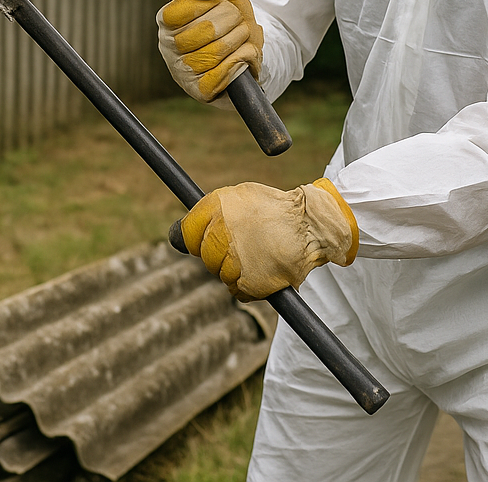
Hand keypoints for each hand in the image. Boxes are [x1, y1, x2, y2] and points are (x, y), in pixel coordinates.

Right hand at [157, 0, 263, 102]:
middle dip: (234, 21)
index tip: (222, 4)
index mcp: (167, 20)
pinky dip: (242, 60)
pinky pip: (223, 74)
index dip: (216, 4)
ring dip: (242, 40)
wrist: (249, 45)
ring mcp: (181, 72)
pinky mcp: (199, 91)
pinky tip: (244, 56)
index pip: (189, 8)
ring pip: (217, 52)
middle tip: (238, 22)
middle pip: (208, 29)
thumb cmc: (231, 16)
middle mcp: (167, 47)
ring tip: (242, 38)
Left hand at [179, 179, 357, 300]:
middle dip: (221, 255)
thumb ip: (209, 214)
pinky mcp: (249, 282)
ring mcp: (234, 260)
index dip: (197, 240)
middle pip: (205, 257)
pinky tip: (264, 269)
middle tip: (245, 247)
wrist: (311, 225)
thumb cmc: (276, 210)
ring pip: (222, 274)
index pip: (187, 234)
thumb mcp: (241, 197)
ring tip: (260, 255)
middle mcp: (221, 233)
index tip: (209, 242)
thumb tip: (175, 237)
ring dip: (237, 270)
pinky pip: (238, 291)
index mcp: (217, 207)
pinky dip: (249, 286)